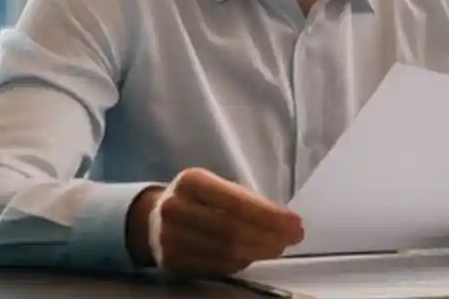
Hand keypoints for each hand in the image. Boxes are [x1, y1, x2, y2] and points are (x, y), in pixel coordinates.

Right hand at [126, 167, 304, 276]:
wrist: (153, 218)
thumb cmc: (198, 199)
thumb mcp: (216, 186)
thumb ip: (245, 200)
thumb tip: (283, 222)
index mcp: (191, 182)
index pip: (236, 201)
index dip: (268, 215)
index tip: (295, 222)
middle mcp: (176, 209)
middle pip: (232, 230)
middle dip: (269, 236)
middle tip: (293, 238)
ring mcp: (170, 239)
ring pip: (225, 252)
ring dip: (258, 252)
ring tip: (278, 247)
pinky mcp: (171, 263)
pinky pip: (215, 267)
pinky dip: (239, 263)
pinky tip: (253, 256)